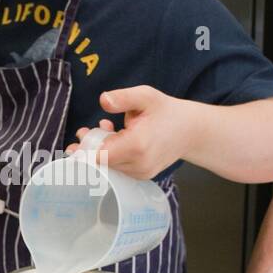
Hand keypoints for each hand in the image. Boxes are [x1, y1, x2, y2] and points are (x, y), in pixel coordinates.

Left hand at [63, 86, 190, 179]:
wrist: (191, 131)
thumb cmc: (166, 111)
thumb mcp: (145, 96)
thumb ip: (123, 97)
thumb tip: (103, 100)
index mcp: (137, 145)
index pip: (99, 157)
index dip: (86, 149)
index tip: (81, 135)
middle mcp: (139, 164)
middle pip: (102, 163)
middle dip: (91, 147)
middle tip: (84, 131)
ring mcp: (142, 173)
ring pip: (110, 166)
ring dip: (102, 150)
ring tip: (105, 129)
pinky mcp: (143, 175)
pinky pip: (120, 168)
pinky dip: (114, 155)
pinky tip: (117, 138)